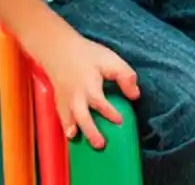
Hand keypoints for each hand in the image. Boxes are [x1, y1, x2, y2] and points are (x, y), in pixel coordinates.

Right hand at [35, 28, 139, 149]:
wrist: (58, 48)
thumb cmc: (86, 54)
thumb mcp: (111, 60)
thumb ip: (125, 77)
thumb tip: (135, 95)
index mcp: (89, 86)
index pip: (101, 104)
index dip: (111, 113)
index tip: (120, 120)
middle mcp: (75, 96)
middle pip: (83, 117)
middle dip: (91, 132)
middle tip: (101, 144)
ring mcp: (65, 99)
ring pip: (68, 119)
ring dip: (73, 130)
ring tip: (77, 139)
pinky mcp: (59, 99)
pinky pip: (61, 115)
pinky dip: (65, 125)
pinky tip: (70, 133)